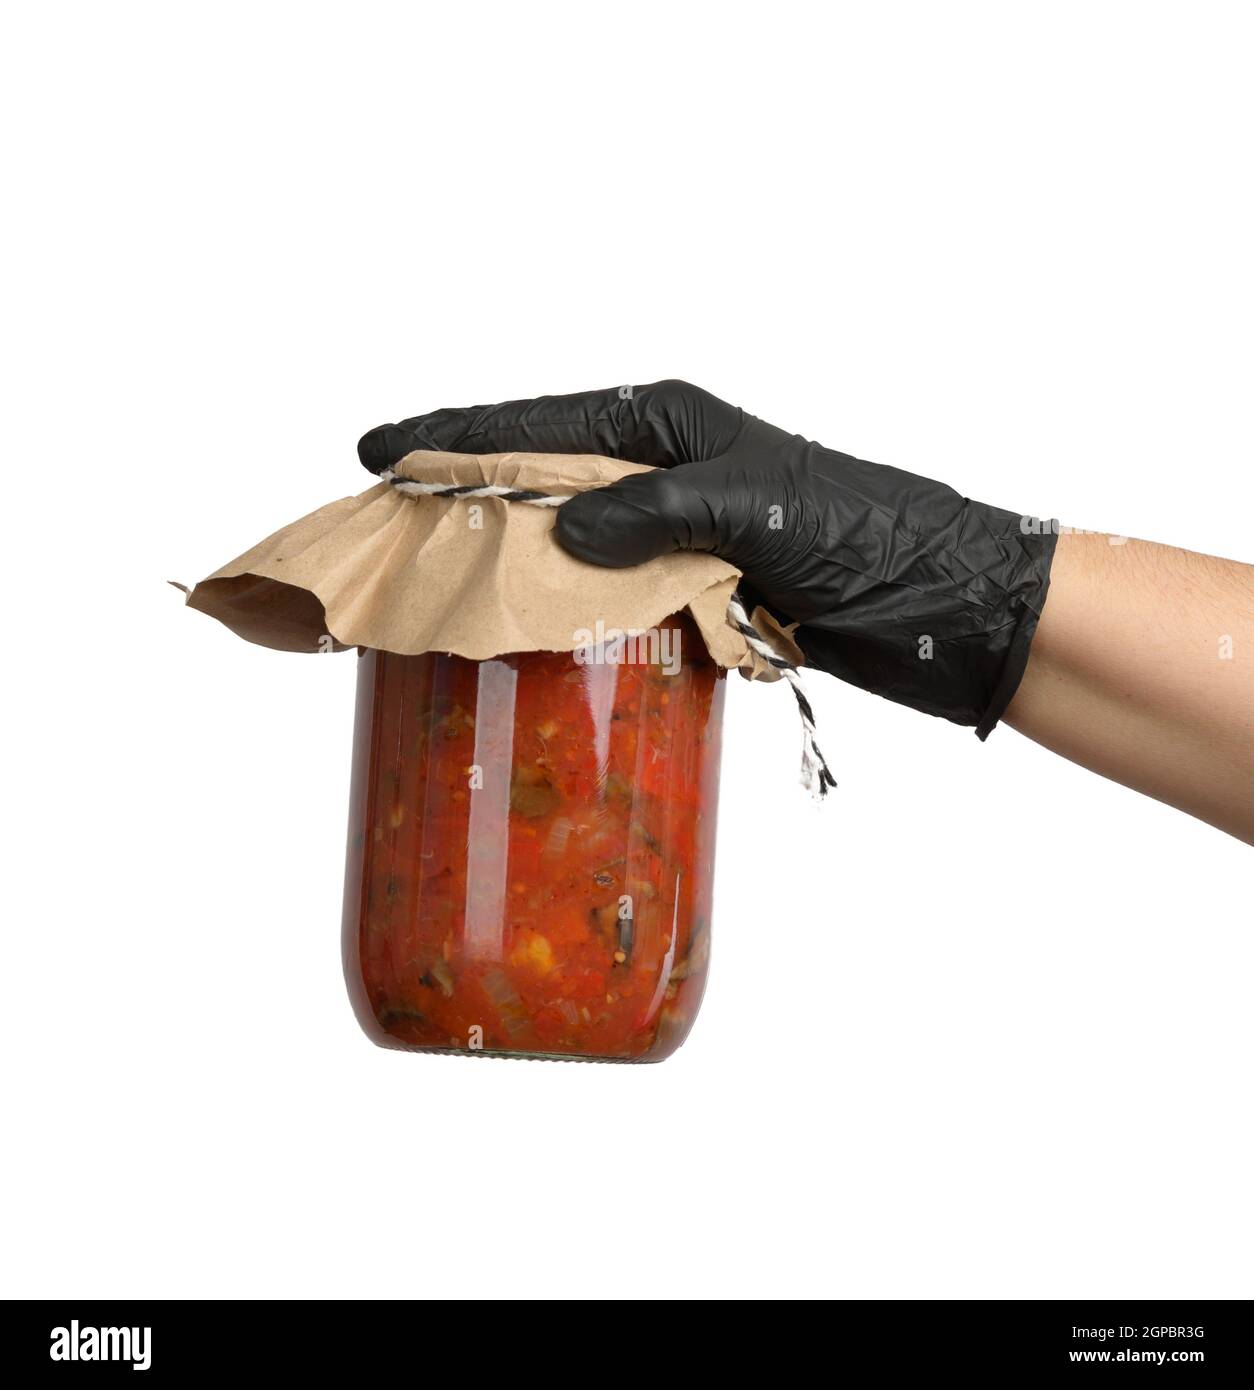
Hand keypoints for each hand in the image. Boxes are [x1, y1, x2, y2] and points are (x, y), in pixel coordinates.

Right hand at [359, 381, 1057, 735]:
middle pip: (535, 474)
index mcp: (668, 424)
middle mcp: (661, 468)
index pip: (535, 421)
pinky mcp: (690, 582)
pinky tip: (520, 629)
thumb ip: (650, 512)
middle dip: (462, 495)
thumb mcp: (751, 506)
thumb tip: (562, 531)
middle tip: (386, 521)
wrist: (933, 601)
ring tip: (432, 581)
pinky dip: (560, 606)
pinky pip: (604, 589)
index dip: (453, 437)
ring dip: (505, 558)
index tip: (376, 449)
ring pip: (564, 539)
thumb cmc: (860, 531)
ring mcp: (672, 528)